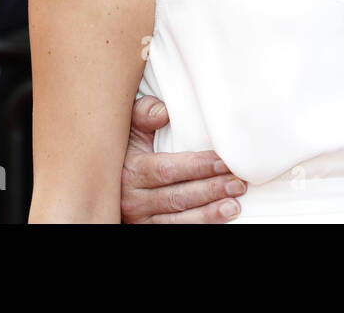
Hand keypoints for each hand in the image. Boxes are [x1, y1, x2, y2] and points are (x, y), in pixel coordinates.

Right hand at [120, 96, 245, 223]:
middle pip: (176, 197)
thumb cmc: (126, 151)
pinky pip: (172, 230)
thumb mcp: (128, 130)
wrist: (106, 180)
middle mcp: (132, 199)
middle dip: (210, 190)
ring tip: (233, 206)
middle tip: (238, 184)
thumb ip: (143, 114)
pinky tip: (217, 219)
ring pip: (176, 220)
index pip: (168, 170)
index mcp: (131, 171)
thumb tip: (162, 113)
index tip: (224, 162)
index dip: (197, 167)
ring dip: (208, 214)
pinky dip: (197, 225)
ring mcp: (138, 219)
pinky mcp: (145, 229)